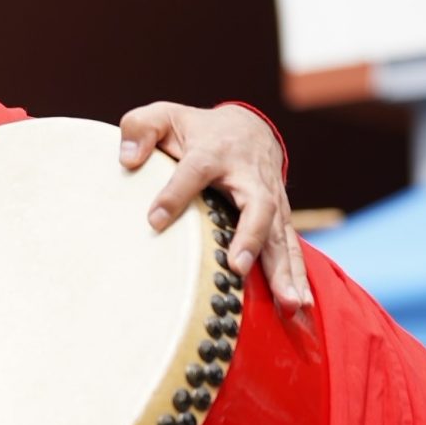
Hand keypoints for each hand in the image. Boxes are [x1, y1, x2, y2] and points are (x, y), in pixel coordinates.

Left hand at [118, 101, 311, 313]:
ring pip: (280, 232)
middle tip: (238, 268)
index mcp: (213, 152)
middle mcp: (248, 176)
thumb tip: (127, 158)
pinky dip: (296, 275)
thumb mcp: (163, 117)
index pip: (194, 171)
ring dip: (284, 269)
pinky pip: (289, 246)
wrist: (246, 128)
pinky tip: (298, 306)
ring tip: (289, 304)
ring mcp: (269, 197)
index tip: (154, 220)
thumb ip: (141, 129)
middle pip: (257, 205)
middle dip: (250, 237)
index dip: (175, 193)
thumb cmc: (193, 130)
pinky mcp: (279, 217)